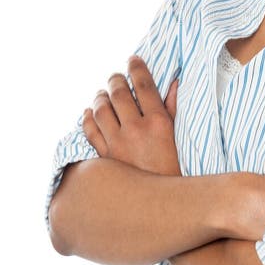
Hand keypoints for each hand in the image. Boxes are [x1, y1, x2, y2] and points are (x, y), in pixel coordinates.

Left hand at [82, 55, 180, 176]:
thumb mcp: (176, 135)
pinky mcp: (104, 156)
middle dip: (115, 80)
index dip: (137, 68)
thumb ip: (172, 106)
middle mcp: (136, 129)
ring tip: (102, 93)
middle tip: (116, 77)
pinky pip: (89, 129)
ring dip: (100, 96)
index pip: (144, 84)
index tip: (133, 60)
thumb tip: (172, 82)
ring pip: (100, 108)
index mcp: (158, 122)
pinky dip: (87, 117)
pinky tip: (90, 112)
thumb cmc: (172, 167)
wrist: (158, 204)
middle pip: (119, 93)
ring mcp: (117, 143)